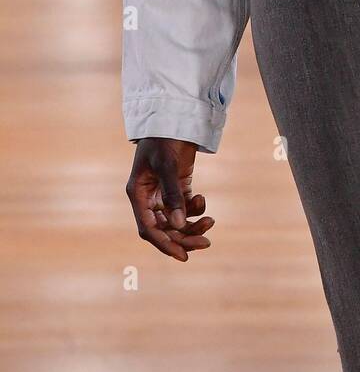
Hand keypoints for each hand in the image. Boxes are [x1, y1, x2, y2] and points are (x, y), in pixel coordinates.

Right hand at [126, 137, 213, 260]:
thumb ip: (173, 195)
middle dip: (184, 237)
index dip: (164, 244)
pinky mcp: (176, 186)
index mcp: (137, 194)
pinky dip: (195, 209)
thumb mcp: (167, 165)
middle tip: (206, 242)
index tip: (183, 256)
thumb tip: (180, 225)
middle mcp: (148, 197)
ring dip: (192, 225)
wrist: (174, 116)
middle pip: (164, 228)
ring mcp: (162, 192)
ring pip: (176, 221)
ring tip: (210, 222)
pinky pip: (185, 207)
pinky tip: (202, 201)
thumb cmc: (164, 138)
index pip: (148, 228)